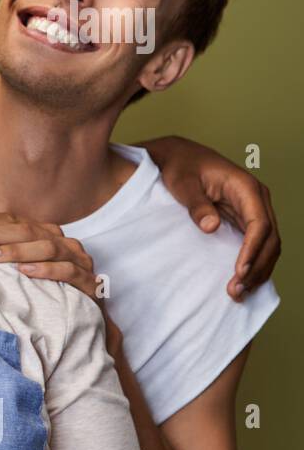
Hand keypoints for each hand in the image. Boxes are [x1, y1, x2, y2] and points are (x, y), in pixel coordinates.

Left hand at [0, 213, 99, 302]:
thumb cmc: (44, 290)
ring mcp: (78, 259)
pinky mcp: (89, 281)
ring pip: (47, 246)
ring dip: (16, 250)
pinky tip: (25, 271)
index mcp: (43, 232)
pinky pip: (68, 271)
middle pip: (26, 230)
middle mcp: (61, 240)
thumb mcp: (19, 268)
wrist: (84, 318)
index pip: (11, 220)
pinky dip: (46, 270)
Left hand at [143, 135, 280, 299]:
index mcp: (246, 188)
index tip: (240, 272)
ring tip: (239, 293)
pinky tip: (243, 281)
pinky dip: (253, 263)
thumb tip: (211, 226)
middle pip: (270, 239)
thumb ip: (197, 204)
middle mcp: (257, 199)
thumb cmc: (181, 167)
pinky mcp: (245, 219)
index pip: (260, 224)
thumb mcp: (183, 183)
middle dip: (257, 267)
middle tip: (236, 290)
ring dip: (257, 270)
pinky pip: (257, 244)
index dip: (253, 250)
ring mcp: (254, 210)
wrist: (178, 157)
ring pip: (268, 245)